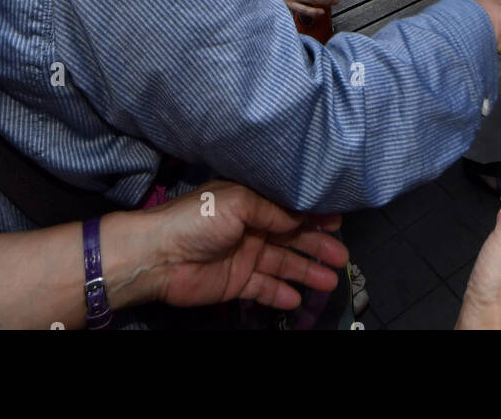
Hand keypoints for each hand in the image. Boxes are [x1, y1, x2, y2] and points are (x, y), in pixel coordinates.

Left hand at [110, 181, 348, 311]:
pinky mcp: (236, 282)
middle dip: (318, 246)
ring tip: (330, 280)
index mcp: (249, 202)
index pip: (288, 209)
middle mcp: (250, 228)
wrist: (159, 256)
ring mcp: (244, 256)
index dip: (313, 215)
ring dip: (307, 271)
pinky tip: (298, 298)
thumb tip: (298, 216)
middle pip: (292, 238)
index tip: (337, 221)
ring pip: (284, 264)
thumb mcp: (237, 201)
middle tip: (341, 255)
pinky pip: (265, 288)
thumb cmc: (194, 219)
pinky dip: (281, 293)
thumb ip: (271, 209)